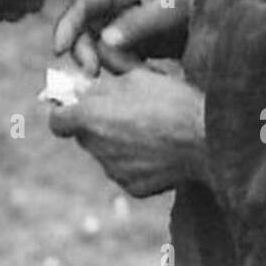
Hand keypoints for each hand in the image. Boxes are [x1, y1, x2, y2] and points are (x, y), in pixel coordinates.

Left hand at [48, 68, 207, 197]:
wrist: (208, 139)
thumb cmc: (172, 101)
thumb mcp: (137, 77)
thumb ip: (104, 82)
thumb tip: (85, 86)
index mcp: (91, 117)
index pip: (57, 121)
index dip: (65, 112)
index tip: (78, 106)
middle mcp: (97, 148)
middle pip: (84, 136)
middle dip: (96, 124)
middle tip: (124, 112)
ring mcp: (114, 171)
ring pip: (105, 154)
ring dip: (117, 142)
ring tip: (149, 129)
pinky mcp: (133, 188)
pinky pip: (125, 172)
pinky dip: (135, 162)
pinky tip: (159, 150)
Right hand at [53, 0, 190, 74]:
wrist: (225, 27)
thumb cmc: (199, 7)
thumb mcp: (170, 10)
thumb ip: (138, 23)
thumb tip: (104, 40)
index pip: (84, 3)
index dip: (67, 24)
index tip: (58, 49)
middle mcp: (120, 8)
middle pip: (86, 32)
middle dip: (88, 53)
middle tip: (94, 74)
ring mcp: (127, 30)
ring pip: (102, 52)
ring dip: (118, 66)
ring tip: (149, 72)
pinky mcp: (136, 49)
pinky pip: (120, 64)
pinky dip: (131, 72)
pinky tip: (154, 74)